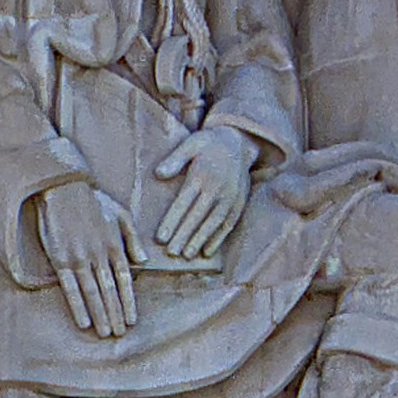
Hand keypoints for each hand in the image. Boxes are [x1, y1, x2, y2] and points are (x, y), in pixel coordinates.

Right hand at [30, 175, 140, 341]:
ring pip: (93, 293)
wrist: (64, 187)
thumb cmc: (94, 200)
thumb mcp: (122, 213)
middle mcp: (99, 255)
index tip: (132, 320)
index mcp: (114, 245)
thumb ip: (133, 238)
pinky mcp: (61, 260)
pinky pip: (71, 288)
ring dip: (101, 315)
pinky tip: (83, 322)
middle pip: (110, 291)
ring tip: (106, 333)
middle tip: (120, 334)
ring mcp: (80, 258)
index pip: (124, 280)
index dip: (128, 302)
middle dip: (115, 314)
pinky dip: (78, 306)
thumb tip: (143, 261)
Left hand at [138, 122, 254, 272]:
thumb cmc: (208, 144)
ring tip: (187, 255)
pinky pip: (228, 223)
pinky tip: (207, 251)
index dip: (172, 221)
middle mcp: (217, 188)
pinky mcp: (239, 203)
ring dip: (200, 240)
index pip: (183, 203)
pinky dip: (218, 238)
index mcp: (202, 175)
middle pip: (197, 216)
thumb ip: (175, 159)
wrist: (238, 142)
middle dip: (183, 236)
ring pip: (213, 222)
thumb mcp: (191, 143)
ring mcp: (230, 197)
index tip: (161, 238)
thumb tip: (159, 173)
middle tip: (171, 253)